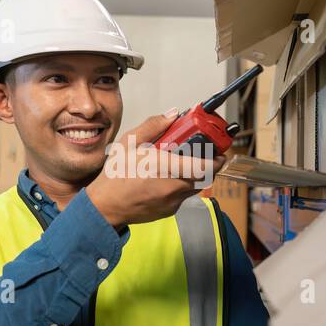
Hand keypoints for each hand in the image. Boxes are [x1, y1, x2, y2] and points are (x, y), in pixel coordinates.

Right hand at [86, 112, 225, 227]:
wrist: (105, 206)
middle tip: (205, 153)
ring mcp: (173, 202)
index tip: (219, 149)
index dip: (218, 157)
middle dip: (209, 163)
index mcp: (165, 167)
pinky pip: (184, 196)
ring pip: (196, 186)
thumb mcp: (129, 143)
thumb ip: (153, 126)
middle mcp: (173, 187)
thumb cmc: (115, 175)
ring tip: (183, 164)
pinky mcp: (171, 211)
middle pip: (207, 176)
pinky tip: (167, 179)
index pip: (206, 165)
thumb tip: (172, 115)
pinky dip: (182, 185)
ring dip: (196, 174)